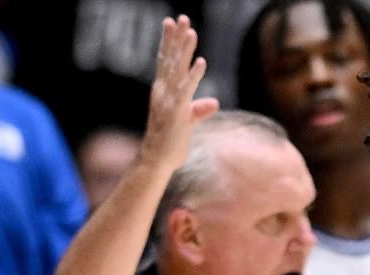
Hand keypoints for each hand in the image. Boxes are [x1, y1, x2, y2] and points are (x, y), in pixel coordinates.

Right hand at [141, 17, 219, 176]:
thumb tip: (213, 102)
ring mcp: (169, 101)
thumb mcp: (187, 122)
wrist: (156, 162)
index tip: (171, 22)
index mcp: (162, 91)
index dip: (169, 40)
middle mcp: (163, 92)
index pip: (166, 60)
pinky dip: (194, 75)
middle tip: (181, 17)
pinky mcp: (178, 113)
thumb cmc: (170, 142)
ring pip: (178, 70)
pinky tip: (201, 61)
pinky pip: (187, 90)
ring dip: (185, 51)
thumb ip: (198, 109)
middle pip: (171, 59)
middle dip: (176, 38)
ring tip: (191, 31)